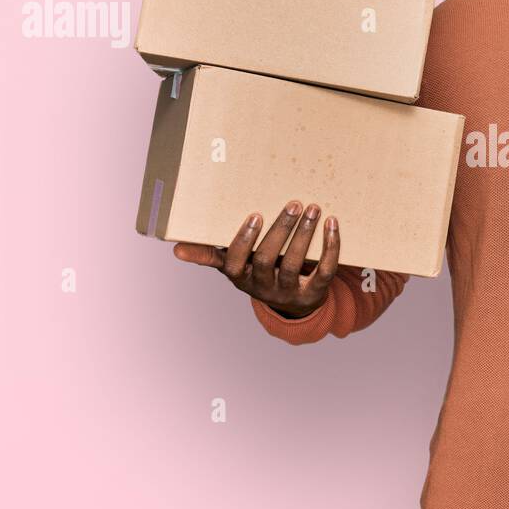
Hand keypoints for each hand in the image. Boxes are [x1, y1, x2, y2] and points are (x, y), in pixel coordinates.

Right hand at [173, 200, 339, 318]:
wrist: (294, 304)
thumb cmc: (260, 272)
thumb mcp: (235, 266)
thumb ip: (211, 254)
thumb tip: (176, 248)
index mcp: (240, 276)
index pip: (234, 263)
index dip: (243, 242)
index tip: (254, 216)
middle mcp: (262, 286)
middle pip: (268, 259)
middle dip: (280, 230)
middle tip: (294, 203)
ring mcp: (288, 291)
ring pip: (294, 264)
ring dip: (304, 235)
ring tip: (313, 208)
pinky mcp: (313, 293)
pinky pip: (323, 271)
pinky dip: (329, 248)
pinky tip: (332, 225)